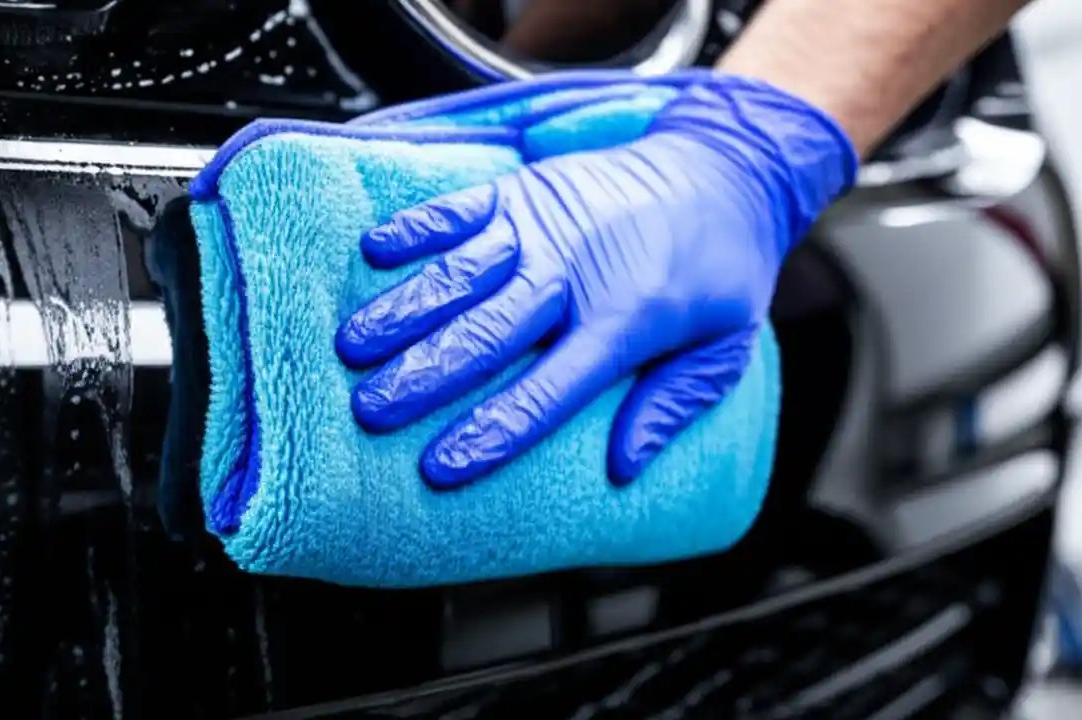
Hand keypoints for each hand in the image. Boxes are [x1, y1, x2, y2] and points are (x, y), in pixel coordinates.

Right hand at [336, 73, 855, 488]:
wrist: (728, 166)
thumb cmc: (723, 265)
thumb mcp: (726, 348)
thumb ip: (672, 405)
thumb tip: (623, 468)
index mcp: (624, 323)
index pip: (547, 393)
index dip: (492, 431)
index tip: (441, 466)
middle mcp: (574, 275)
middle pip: (487, 335)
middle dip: (424, 376)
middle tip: (371, 410)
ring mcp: (544, 227)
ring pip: (461, 274)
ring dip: (404, 309)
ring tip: (353, 345)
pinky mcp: (526, 190)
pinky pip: (462, 207)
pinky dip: (418, 226)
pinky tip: (374, 249)